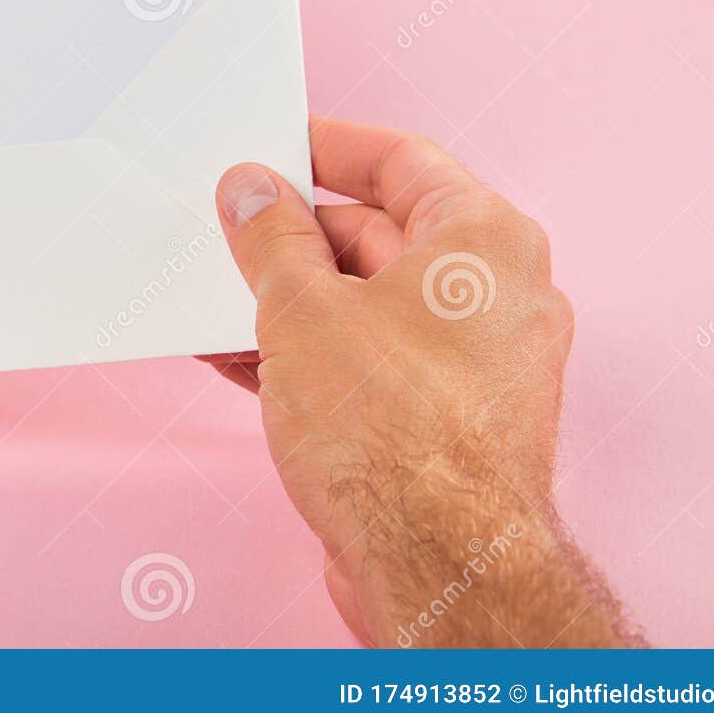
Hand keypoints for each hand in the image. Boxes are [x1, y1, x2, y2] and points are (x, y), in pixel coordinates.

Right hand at [208, 116, 637, 646]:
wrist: (437, 568)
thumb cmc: (396, 436)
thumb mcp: (303, 310)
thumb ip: (272, 238)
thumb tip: (252, 192)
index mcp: (484, 240)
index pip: (401, 160)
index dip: (326, 147)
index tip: (271, 144)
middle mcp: (496, 294)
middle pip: (381, 234)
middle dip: (294, 235)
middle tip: (226, 227)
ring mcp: (477, 362)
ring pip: (370, 303)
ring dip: (292, 299)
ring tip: (216, 295)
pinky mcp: (448, 420)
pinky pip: (373, 360)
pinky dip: (312, 352)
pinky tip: (241, 357)